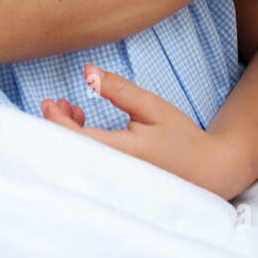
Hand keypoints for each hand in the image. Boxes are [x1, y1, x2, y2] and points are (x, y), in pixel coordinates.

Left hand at [40, 64, 234, 197]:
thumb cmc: (182, 138)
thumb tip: (87, 71)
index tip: (49, 102)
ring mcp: (114, 184)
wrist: (208, 173)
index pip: (75, 140)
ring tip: (74, 109)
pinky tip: (87, 126)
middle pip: (69, 153)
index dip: (56, 121)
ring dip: (70, 133)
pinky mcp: (116, 186)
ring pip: (78, 160)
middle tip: (59, 102)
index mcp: (123, 154)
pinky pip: (89, 166)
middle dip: (58, 126)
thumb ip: (119, 90)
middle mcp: (114, 174)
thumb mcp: (152, 107)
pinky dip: (82, 144)